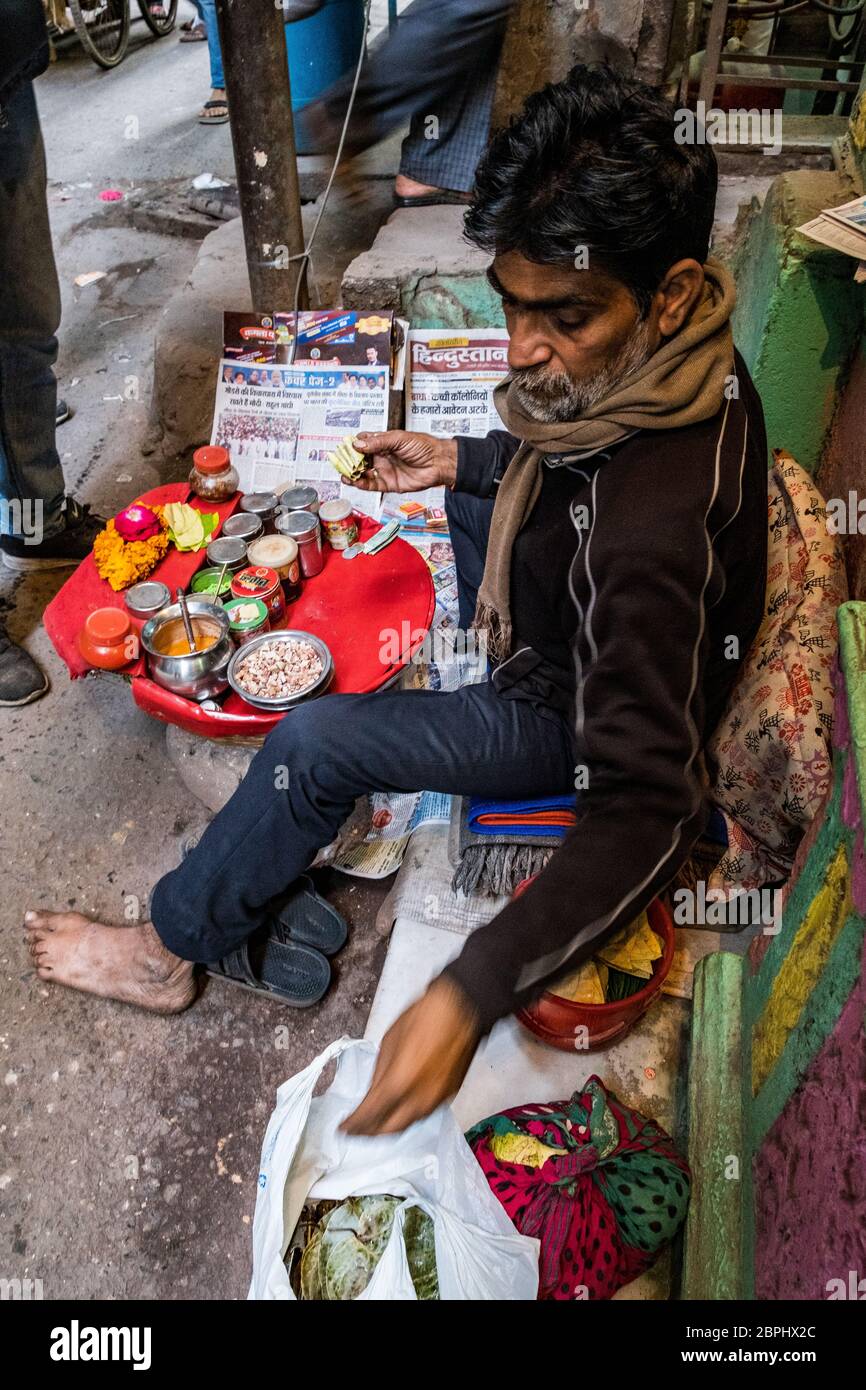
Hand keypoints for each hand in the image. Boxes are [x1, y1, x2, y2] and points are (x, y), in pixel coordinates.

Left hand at [342, 976, 480, 1134]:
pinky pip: (422, 1114)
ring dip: (388, 1127)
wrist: (461, 1010)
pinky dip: (406, 1117)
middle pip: (389, 1130)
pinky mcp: (448, 1095)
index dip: (354, 1125)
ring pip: (408, 1125)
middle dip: (369, 1133)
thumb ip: (379, 1073)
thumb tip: (374, 1092)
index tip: (344, 1127)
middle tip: (356, 1130)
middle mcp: (419, 1099)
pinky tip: (398, 1111)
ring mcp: (436, 1100)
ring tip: (373, 1124)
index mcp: (399, 1084)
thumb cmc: (424, 1018)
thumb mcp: (390, 1042)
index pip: (370, 1116)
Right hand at [351, 430, 457, 494]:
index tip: (345, 447)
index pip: (363, 443)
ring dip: (352, 474)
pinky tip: (355, 482)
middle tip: (340, 462)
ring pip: (363, 473)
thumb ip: (378, 442)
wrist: (438, 463)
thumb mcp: (399, 439)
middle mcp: (381, 456)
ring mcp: (384, 470)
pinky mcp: (389, 484)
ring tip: (345, 474)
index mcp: (383, 442)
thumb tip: (358, 444)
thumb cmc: (422, 446)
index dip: (353, 445)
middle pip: (359, 459)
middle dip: (349, 461)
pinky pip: (372, 485)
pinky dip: (362, 484)